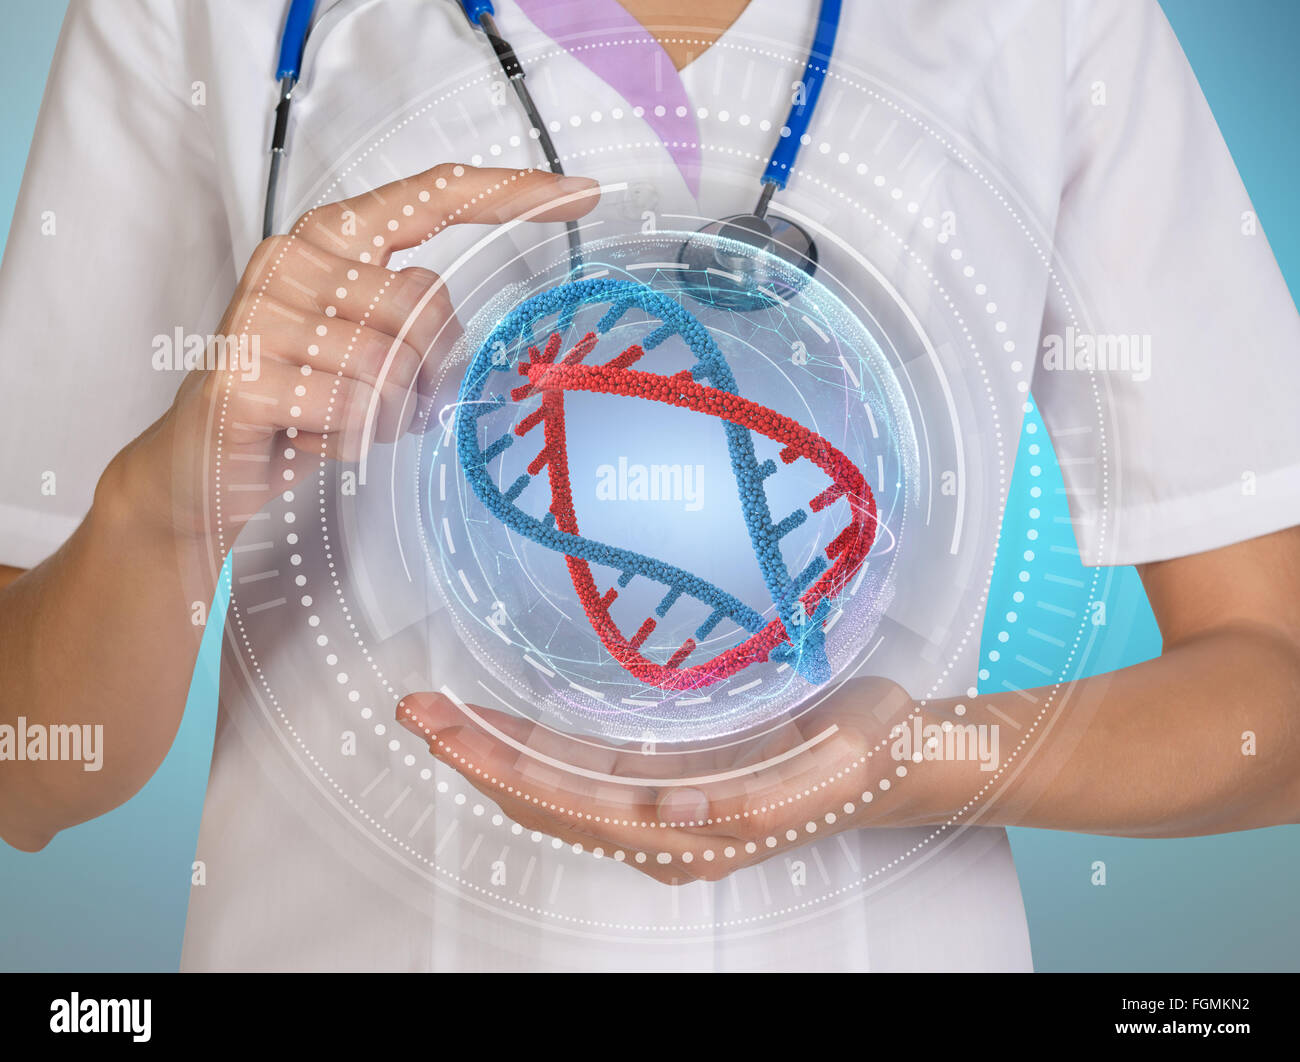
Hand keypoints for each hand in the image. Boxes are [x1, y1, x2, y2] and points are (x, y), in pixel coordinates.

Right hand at [97, 164, 599, 553]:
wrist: (203, 469)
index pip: (431, 195)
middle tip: (399, 404)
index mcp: (331, 239)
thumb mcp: (371, 354)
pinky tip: (318, 440)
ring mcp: (262, 314)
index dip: (509, 192)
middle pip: (424, 300)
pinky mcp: (243, 376)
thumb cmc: (301, 405)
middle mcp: (292, 260)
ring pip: (391, 362)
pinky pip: (350, 407)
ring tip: (350, 422)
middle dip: (431, 368)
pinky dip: (351, 439)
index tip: (580, 193)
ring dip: (388, 412)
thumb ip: (419, 324)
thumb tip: (478, 344)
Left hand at [397, 676, 969, 884]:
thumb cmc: (866, 756)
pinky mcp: (667, 781)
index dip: (500, 765)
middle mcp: (663, 830)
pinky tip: (501, 723)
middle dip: (474, 754)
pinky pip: (580, 772)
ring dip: (493, 750)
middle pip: (545, 798)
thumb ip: (754, 799)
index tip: (446, 727)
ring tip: (438, 711)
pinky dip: (531, 747)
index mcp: (693, 834)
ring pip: (553, 787)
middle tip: (415, 708)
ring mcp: (660, 808)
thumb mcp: (828, 767)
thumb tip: (675, 812)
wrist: (895, 758)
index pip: (569, 804)